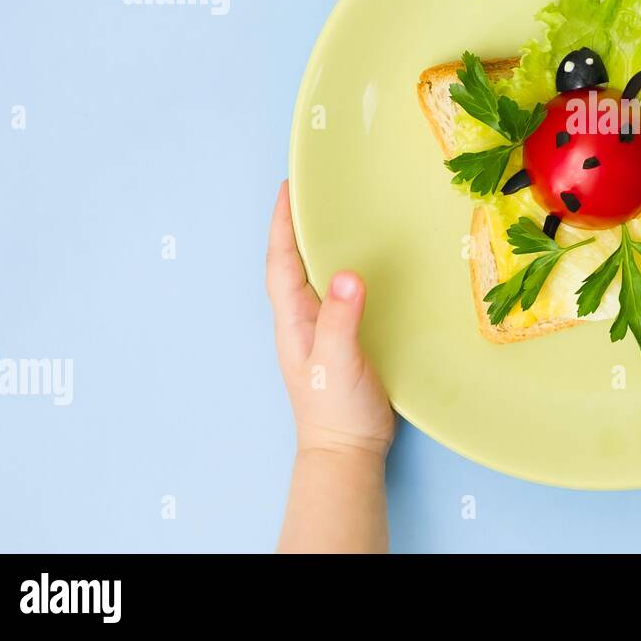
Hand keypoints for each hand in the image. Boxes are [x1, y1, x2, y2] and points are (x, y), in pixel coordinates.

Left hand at [265, 181, 394, 458]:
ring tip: (329, 215)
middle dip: (295, 225)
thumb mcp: (338, 363)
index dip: (283, 224)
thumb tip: (349, 276)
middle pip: (292, 262)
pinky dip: (340, 268)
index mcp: (293, 320)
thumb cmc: (336, 412)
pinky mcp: (342, 339)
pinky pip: (335, 292)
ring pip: (312, 276)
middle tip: (308, 190)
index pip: (282, 261)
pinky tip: (357, 263)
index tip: (288, 188)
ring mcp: (319, 331)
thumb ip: (341, 320)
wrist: (345, 453)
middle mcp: (301, 320)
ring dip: (315, 244)